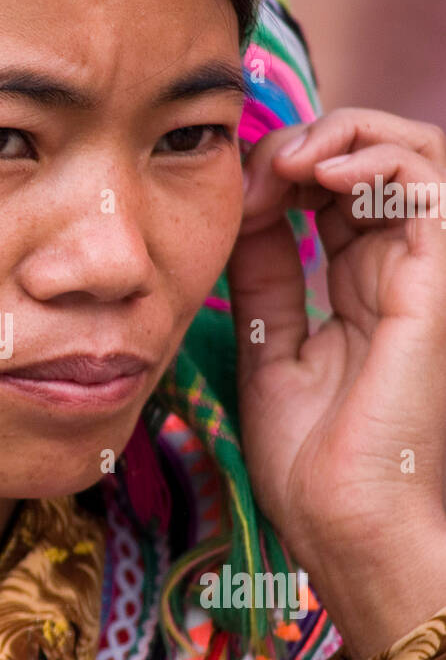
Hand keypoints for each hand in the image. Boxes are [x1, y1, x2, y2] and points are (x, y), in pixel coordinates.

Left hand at [226, 108, 445, 659]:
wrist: (344, 524)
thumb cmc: (312, 462)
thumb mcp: (270, 348)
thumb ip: (267, 277)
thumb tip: (247, 209)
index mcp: (364, 289)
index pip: (340, 192)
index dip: (286, 169)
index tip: (234, 193)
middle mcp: (401, 272)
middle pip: (377, 161)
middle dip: (312, 140)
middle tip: (259, 168)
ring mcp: (424, 274)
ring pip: (413, 155)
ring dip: (346, 135)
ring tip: (289, 160)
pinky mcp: (437, 281)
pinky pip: (429, 185)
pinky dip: (376, 158)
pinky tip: (320, 172)